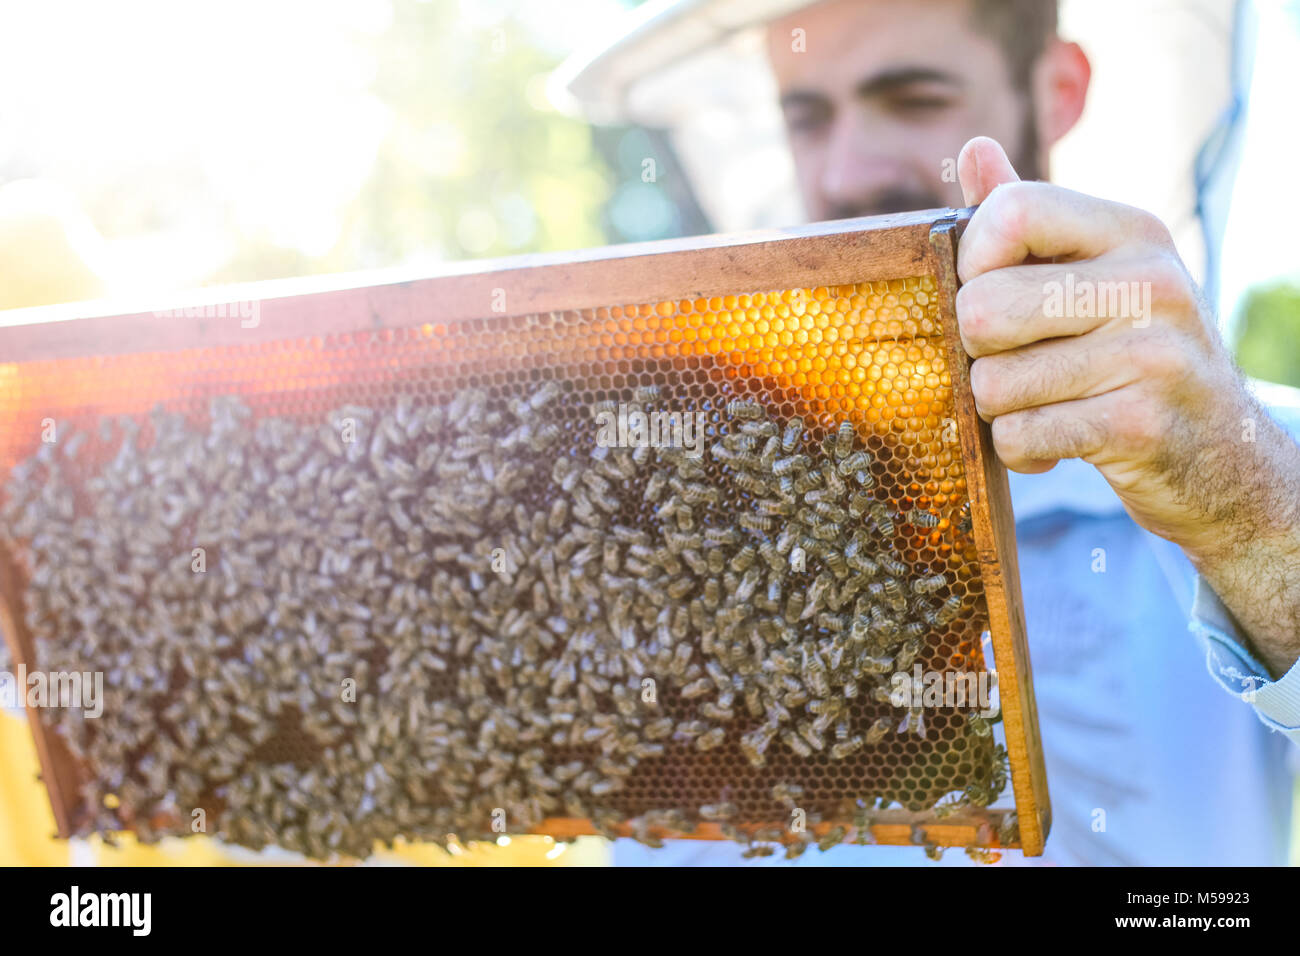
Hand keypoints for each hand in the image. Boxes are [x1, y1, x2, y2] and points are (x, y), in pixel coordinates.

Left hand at [955, 136, 1299, 673]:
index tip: (989, 293)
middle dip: (977, 352)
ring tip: (1044, 405)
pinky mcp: (1140, 425)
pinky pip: (1020, 435)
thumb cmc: (1134, 355)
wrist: (1224, 457)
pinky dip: (1021, 451)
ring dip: (999, 410)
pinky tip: (1057, 444)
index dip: (971, 263)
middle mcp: (1151, 282)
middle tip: (1015, 364)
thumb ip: (1029, 218)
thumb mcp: (1096, 275)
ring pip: (993, 382)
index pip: (1010, 213)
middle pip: (984, 308)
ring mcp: (1152, 355)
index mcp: (1132, 231)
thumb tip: (973, 149)